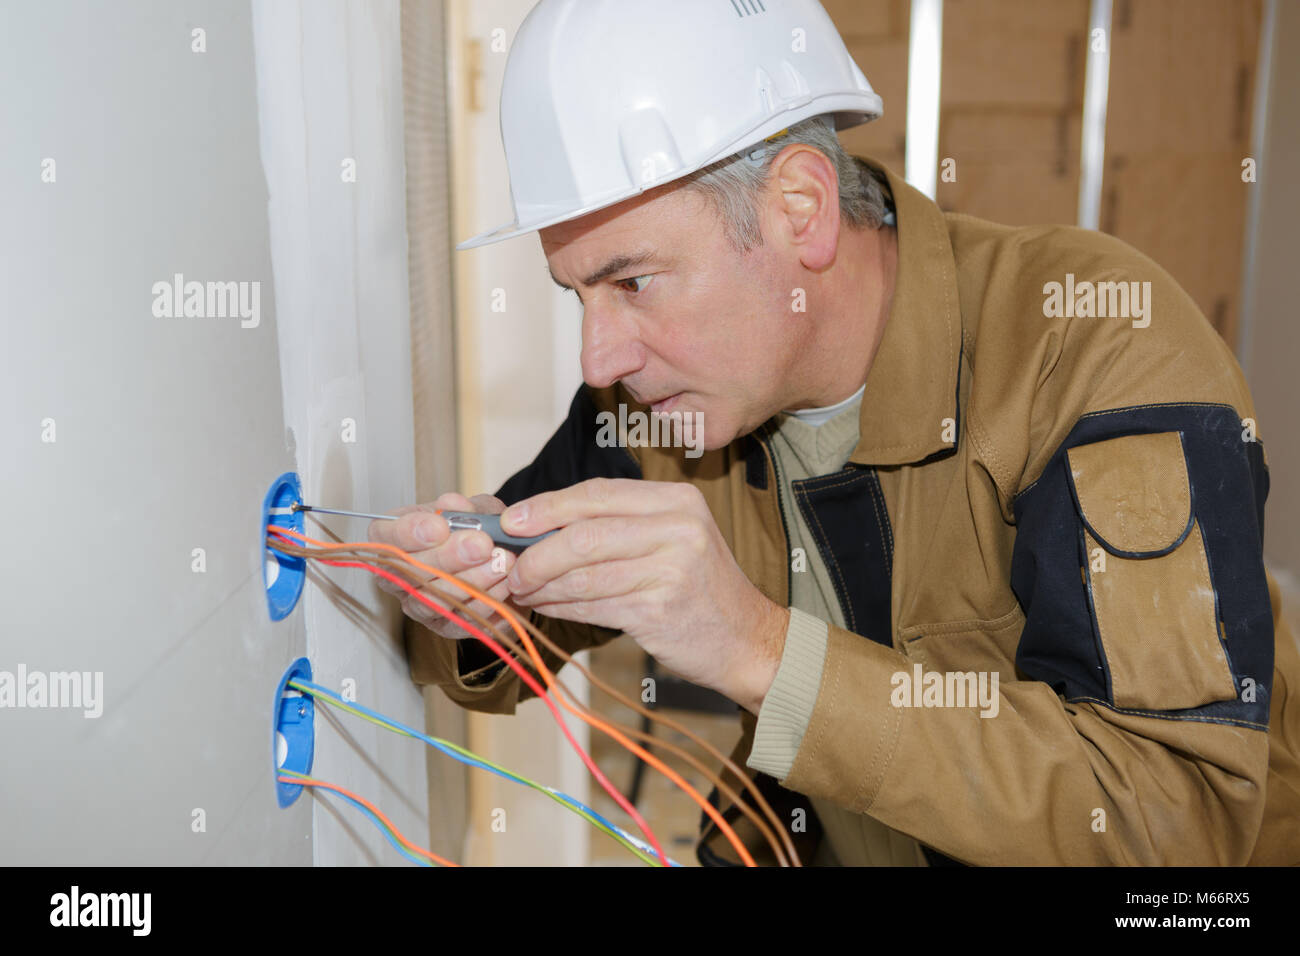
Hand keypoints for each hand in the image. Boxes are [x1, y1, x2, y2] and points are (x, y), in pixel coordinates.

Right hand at [367, 492, 520, 639]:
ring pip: (436, 598)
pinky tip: (506, 583)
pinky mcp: (444, 626)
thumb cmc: (479, 530)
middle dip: (448, 557)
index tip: (439, 526)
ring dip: (472, 580)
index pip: (384, 537)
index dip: (408, 532)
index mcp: (394, 539)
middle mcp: (398, 576)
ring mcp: (419, 604)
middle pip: (411, 571)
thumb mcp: (475, 509)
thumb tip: (452, 504)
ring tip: (502, 562)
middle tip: (481, 544)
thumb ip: (464, 508)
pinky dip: (487, 601)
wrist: (503, 558)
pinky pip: (461, 619)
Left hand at [500, 478, 789, 711]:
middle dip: (536, 551)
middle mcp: (678, 527)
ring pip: (584, 573)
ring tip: (522, 591)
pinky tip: (548, 608)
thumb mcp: (672, 539)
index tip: (511, 520)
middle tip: (510, 566)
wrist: (747, 639)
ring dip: (543, 585)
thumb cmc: (698, 589)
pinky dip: (562, 608)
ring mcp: (672, 568)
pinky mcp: (660, 608)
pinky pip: (594, 605)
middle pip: (585, 532)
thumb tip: (541, 524)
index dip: (547, 506)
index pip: (597, 493)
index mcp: (676, 500)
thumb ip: (618, 526)